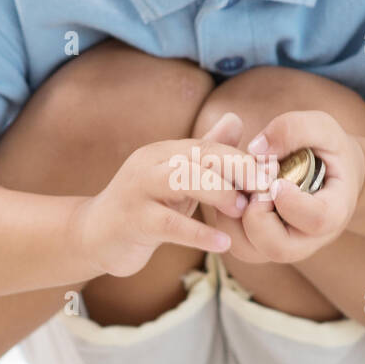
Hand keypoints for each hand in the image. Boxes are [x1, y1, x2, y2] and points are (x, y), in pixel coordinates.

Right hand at [77, 114, 272, 277]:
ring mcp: (137, 190)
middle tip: (266, 190)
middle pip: (199, 155)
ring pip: (182, 180)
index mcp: (164, 152)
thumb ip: (205, 154)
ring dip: (218, 192)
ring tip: (243, 210)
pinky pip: (168, 224)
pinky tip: (222, 243)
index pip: (210, 147)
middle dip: (238, 169)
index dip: (244, 160)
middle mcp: (150, 163)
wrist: (92, 235)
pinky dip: (198, 233)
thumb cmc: (143, 209)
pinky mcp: (131, 220)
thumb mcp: (176, 179)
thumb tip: (236, 120)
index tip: (272, 177)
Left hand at [237, 110, 364, 263]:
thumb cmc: (328, 150)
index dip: (292, 202)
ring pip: (248, 250)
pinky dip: (224, 215)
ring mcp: (283, 246)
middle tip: (255, 187)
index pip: (316, 220)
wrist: (331, 174)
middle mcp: (309, 239)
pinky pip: (233, 242)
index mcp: (335, 212)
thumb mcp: (322, 128)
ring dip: (233, 216)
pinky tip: (233, 191)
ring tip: (241, 186)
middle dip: (256, 215)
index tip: (277, 180)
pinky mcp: (260, 245)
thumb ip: (294, 129)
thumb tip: (255, 149)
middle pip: (277, 248)